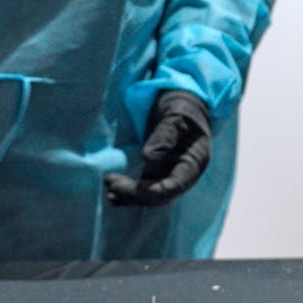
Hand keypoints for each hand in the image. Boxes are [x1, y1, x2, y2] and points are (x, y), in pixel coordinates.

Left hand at [104, 91, 212, 206]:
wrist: (181, 107)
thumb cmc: (182, 109)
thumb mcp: (177, 117)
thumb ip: (165, 136)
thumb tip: (148, 158)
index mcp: (194, 163)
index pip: (176, 186)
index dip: (154, 191)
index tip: (135, 186)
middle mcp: (182, 174)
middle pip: (160, 195)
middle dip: (136, 193)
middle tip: (112, 181)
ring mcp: (168, 175)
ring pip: (149, 195)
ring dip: (129, 195)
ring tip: (108, 184)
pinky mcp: (155, 173)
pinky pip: (142, 188)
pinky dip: (127, 193)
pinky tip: (112, 193)